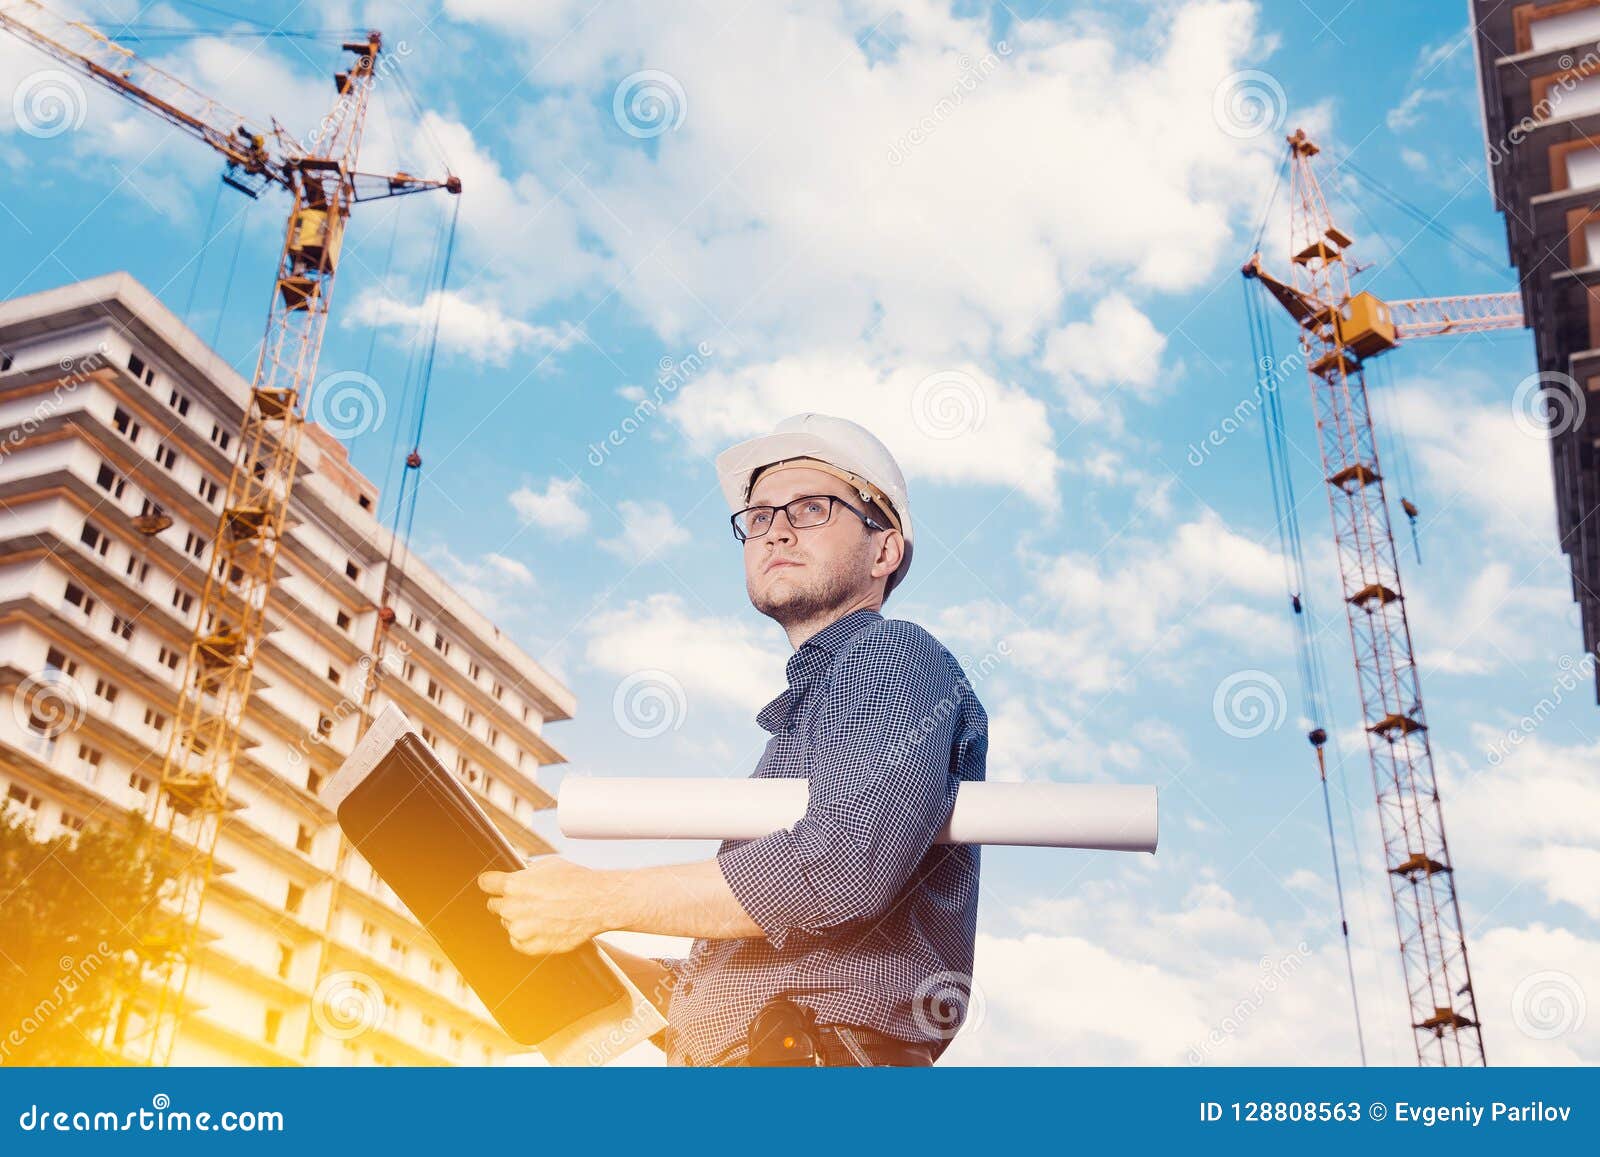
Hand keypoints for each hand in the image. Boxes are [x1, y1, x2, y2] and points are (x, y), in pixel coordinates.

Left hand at [478, 856, 611, 955]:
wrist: (597, 902)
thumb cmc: (576, 880)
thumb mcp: (547, 864)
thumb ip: (526, 872)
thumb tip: (518, 874)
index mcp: (513, 885)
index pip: (486, 884)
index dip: (492, 883)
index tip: (494, 885)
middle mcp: (512, 908)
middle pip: (494, 905)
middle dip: (507, 901)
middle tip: (527, 900)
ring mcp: (521, 930)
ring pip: (507, 924)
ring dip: (518, 920)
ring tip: (542, 913)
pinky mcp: (532, 946)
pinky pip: (517, 942)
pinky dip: (526, 937)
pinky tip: (542, 927)